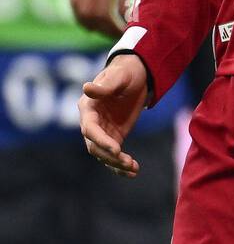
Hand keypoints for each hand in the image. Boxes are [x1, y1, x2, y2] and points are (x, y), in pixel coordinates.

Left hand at [71, 0, 153, 32]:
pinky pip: (119, 8)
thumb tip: (95, 0)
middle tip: (110, 33)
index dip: (83, 20)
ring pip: (100, 13)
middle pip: (86, 11)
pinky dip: (124, 20)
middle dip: (97, 27)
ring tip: (121, 31)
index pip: (75, 2)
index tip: (94, 28)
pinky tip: (131, 22)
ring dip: (109, 27)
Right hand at [79, 54, 148, 176]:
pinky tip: (134, 171)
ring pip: (103, 155)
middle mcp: (91, 122)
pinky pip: (114, 155)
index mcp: (88, 108)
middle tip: (127, 162)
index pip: (89, 129)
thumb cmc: (125, 72)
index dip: (101, 140)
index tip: (117, 149)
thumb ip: (104, 85)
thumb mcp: (118, 76)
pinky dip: (121, 165)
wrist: (137, 76)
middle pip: (94, 146)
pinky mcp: (114, 137)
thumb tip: (86, 87)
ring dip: (116, 164)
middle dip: (109, 156)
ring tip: (133, 168)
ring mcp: (102, 132)